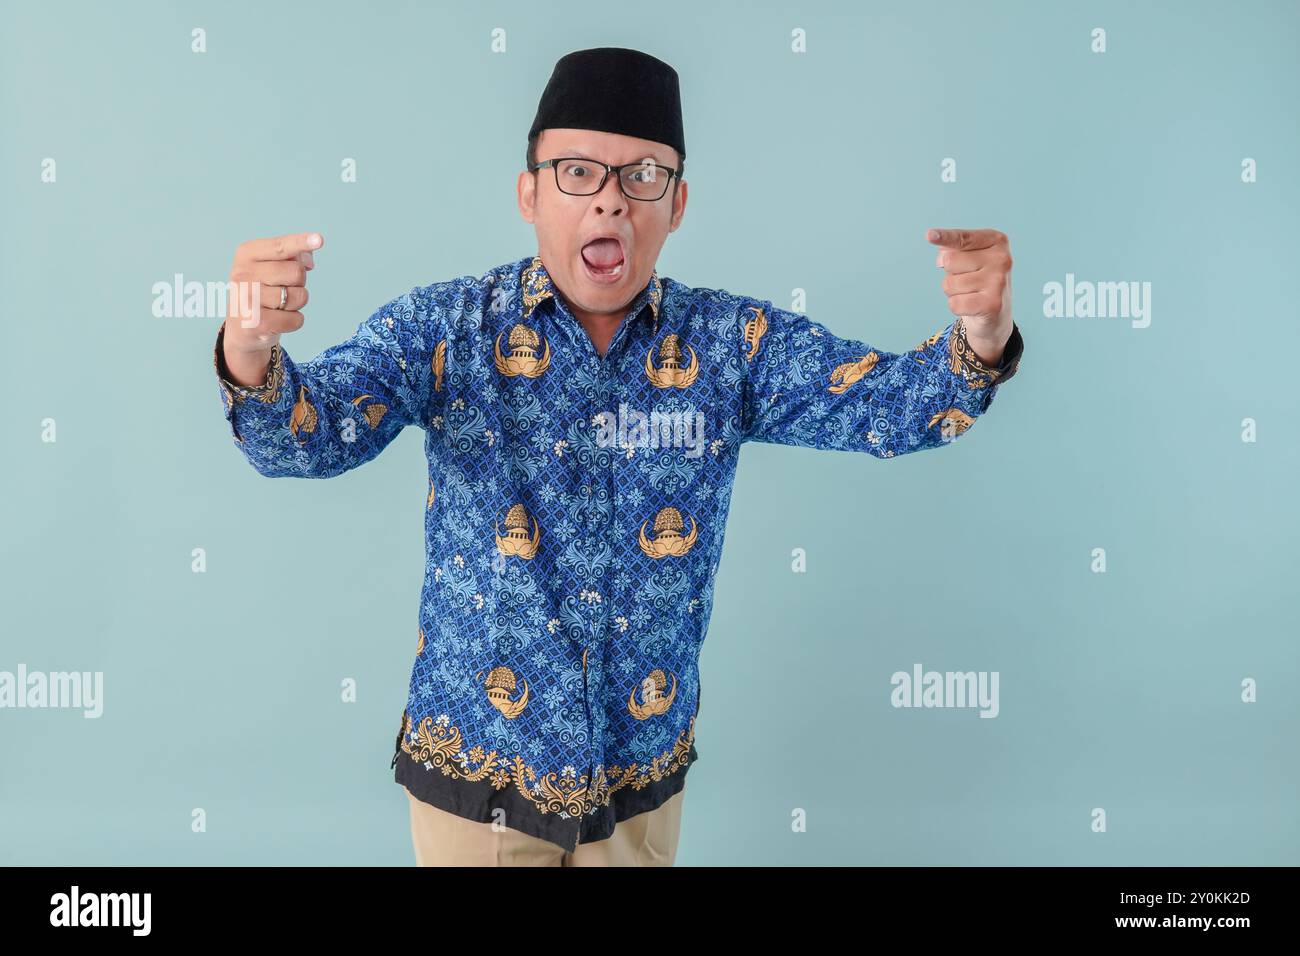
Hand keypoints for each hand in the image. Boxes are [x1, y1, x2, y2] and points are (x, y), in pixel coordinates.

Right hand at [222, 231, 322, 385]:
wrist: (241, 327)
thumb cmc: (262, 290)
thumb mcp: (271, 267)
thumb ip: (292, 256)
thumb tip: (309, 260)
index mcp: (247, 254)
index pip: (280, 246)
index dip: (301, 243)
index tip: (319, 239)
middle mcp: (243, 273)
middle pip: (296, 272)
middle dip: (300, 281)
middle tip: (284, 287)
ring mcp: (247, 298)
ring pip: (298, 296)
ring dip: (297, 303)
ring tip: (279, 305)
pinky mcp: (255, 323)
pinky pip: (295, 319)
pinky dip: (294, 321)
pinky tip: (279, 320)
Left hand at [927, 228, 1012, 366]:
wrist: (996, 311)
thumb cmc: (977, 277)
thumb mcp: (967, 257)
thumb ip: (951, 250)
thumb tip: (941, 259)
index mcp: (996, 240)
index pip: (963, 238)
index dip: (944, 237)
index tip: (929, 235)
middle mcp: (1001, 258)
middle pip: (950, 260)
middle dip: (950, 272)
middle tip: (968, 279)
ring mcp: (998, 281)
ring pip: (949, 284)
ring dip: (952, 291)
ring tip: (970, 292)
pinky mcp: (992, 304)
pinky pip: (954, 303)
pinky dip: (956, 306)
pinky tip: (971, 305)